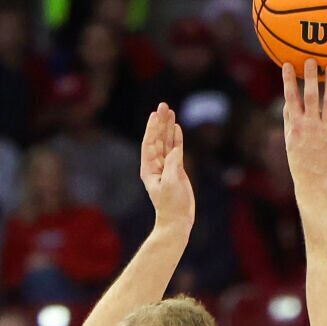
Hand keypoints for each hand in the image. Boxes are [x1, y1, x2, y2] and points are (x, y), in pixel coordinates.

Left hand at [141, 102, 193, 233]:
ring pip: (167, 143)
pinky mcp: (176, 170)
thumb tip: (175, 150)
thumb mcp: (171, 184)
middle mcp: (156, 165)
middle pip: (158, 139)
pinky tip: (177, 128)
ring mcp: (166, 166)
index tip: (155, 114)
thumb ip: (173, 165)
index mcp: (149, 168)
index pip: (149, 143)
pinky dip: (176, 139)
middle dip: (160, 123)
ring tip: (170, 112)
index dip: (152, 128)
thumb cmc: (171, 205)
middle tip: (164, 106)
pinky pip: (176, 151)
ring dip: (168, 128)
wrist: (177, 220)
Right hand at [283, 60, 326, 189]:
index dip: (289, 80)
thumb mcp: (289, 138)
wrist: (315, 178)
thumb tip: (289, 98)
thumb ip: (289, 118)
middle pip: (311, 96)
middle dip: (311, 76)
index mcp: (296, 125)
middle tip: (312, 60)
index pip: (290, 98)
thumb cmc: (299, 157)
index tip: (288, 65)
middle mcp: (311, 125)